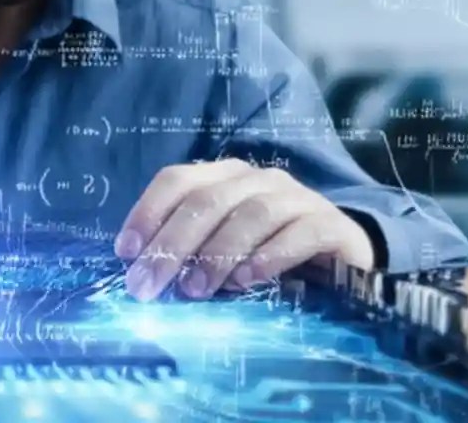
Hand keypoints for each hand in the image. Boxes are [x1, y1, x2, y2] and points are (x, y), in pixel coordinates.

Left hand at [114, 158, 373, 300]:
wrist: (342, 260)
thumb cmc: (266, 254)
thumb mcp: (221, 250)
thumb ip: (188, 252)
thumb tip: (141, 274)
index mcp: (224, 177)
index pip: (177, 180)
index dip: (147, 212)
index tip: (126, 252)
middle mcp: (258, 179)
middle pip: (206, 201)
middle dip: (171, 245)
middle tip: (148, 286)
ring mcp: (297, 198)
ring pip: (250, 214)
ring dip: (217, 253)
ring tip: (195, 290)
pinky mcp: (330, 224)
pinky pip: (299, 233)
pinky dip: (269, 256)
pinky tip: (247, 280)